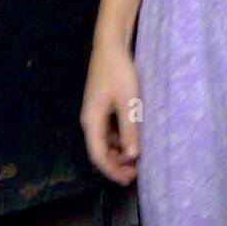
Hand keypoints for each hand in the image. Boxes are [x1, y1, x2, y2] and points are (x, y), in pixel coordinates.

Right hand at [80, 37, 141, 184]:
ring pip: (104, 141)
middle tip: (135, 173)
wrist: (110, 46)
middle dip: (116, 164)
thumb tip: (132, 154)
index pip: (97, 155)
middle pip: (99, 150)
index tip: (127, 179)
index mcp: (91, 121)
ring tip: (137, 158)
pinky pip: (108, 130)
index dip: (111, 170)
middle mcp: (89, 120)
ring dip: (118, 152)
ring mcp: (95, 113)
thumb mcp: (128, 101)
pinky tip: (133, 139)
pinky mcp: (102, 106)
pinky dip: (119, 139)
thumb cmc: (119, 72)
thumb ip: (129, 128)